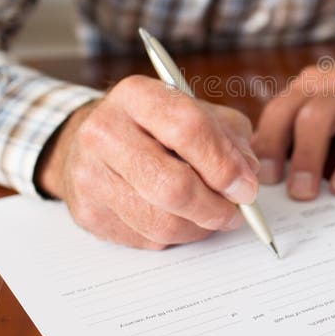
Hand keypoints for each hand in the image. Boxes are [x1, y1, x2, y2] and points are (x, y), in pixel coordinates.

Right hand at [35, 75, 258, 248]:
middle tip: (235, 212)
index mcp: (136, 95)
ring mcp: (90, 174)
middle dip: (215, 207)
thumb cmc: (155, 127)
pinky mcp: (87, 212)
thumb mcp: (197, 112)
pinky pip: (146, 240)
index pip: (187, 128)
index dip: (224, 163)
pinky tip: (178, 217)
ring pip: (161, 222)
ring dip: (198, 227)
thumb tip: (247, 178)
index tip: (246, 186)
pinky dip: (174, 236)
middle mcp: (104, 131)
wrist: (92, 142)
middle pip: (172, 185)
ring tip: (212, 216)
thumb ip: (230, 138)